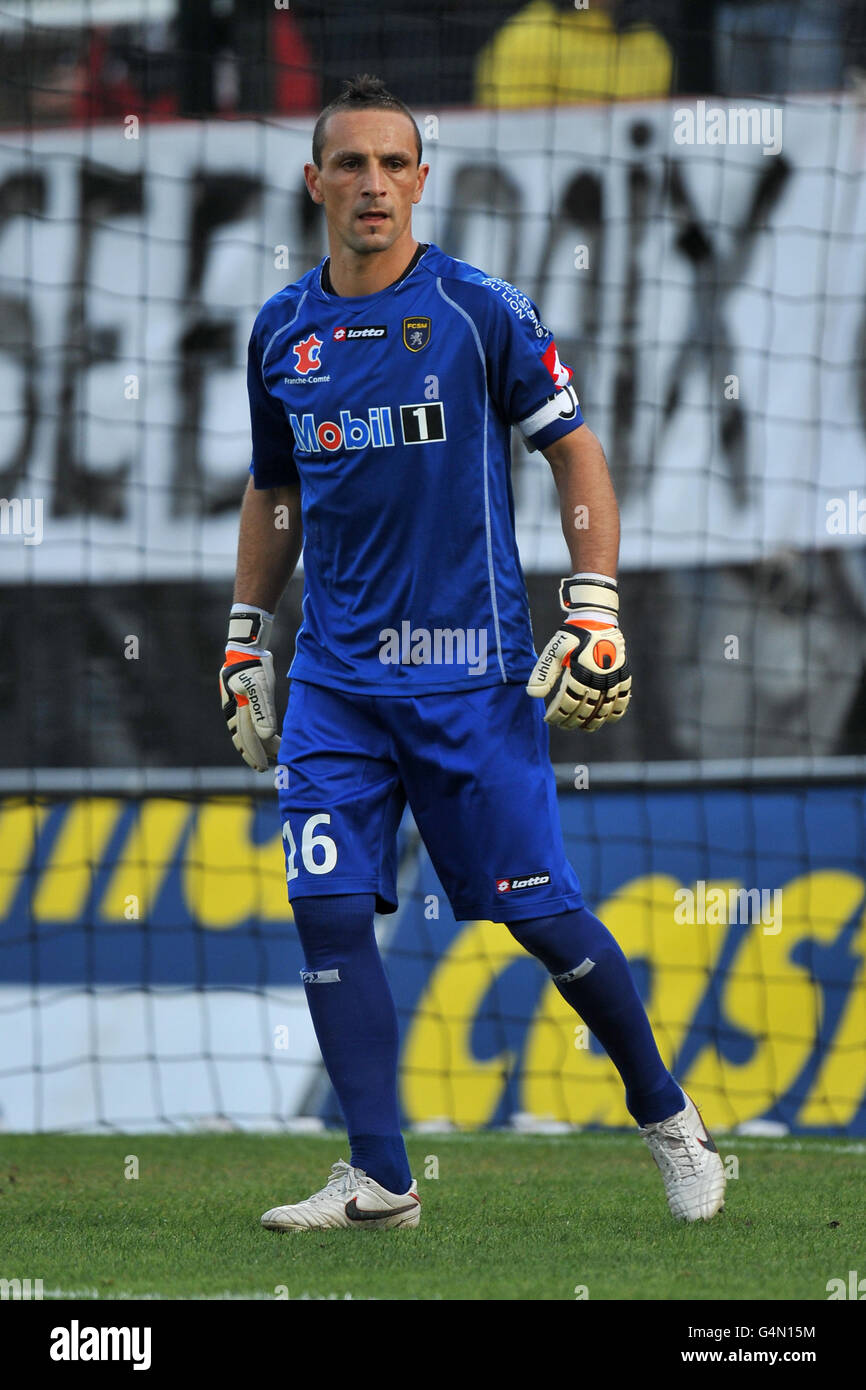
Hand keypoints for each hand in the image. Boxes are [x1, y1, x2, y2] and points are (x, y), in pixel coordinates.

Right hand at [219, 605, 281, 769]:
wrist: (245, 649)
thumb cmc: (253, 667)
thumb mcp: (260, 687)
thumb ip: (263, 711)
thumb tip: (267, 736)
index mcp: (239, 710)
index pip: (247, 737)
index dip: (255, 753)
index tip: (263, 766)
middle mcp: (235, 711)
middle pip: (244, 738)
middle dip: (254, 753)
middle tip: (263, 768)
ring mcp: (236, 706)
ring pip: (244, 731)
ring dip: (255, 744)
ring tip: (268, 755)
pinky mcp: (241, 701)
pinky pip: (246, 722)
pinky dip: (255, 732)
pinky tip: (264, 737)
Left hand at [526, 574, 631, 730]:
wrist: (595, 618)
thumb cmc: (571, 636)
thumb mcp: (553, 651)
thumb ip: (543, 673)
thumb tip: (532, 695)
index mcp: (579, 673)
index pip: (568, 703)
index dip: (558, 715)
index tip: (549, 719)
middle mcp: (597, 678)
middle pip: (585, 709)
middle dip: (572, 720)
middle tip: (563, 725)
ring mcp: (612, 677)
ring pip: (604, 707)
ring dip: (594, 720)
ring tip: (584, 727)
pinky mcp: (622, 673)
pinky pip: (623, 697)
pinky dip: (617, 710)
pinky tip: (609, 719)